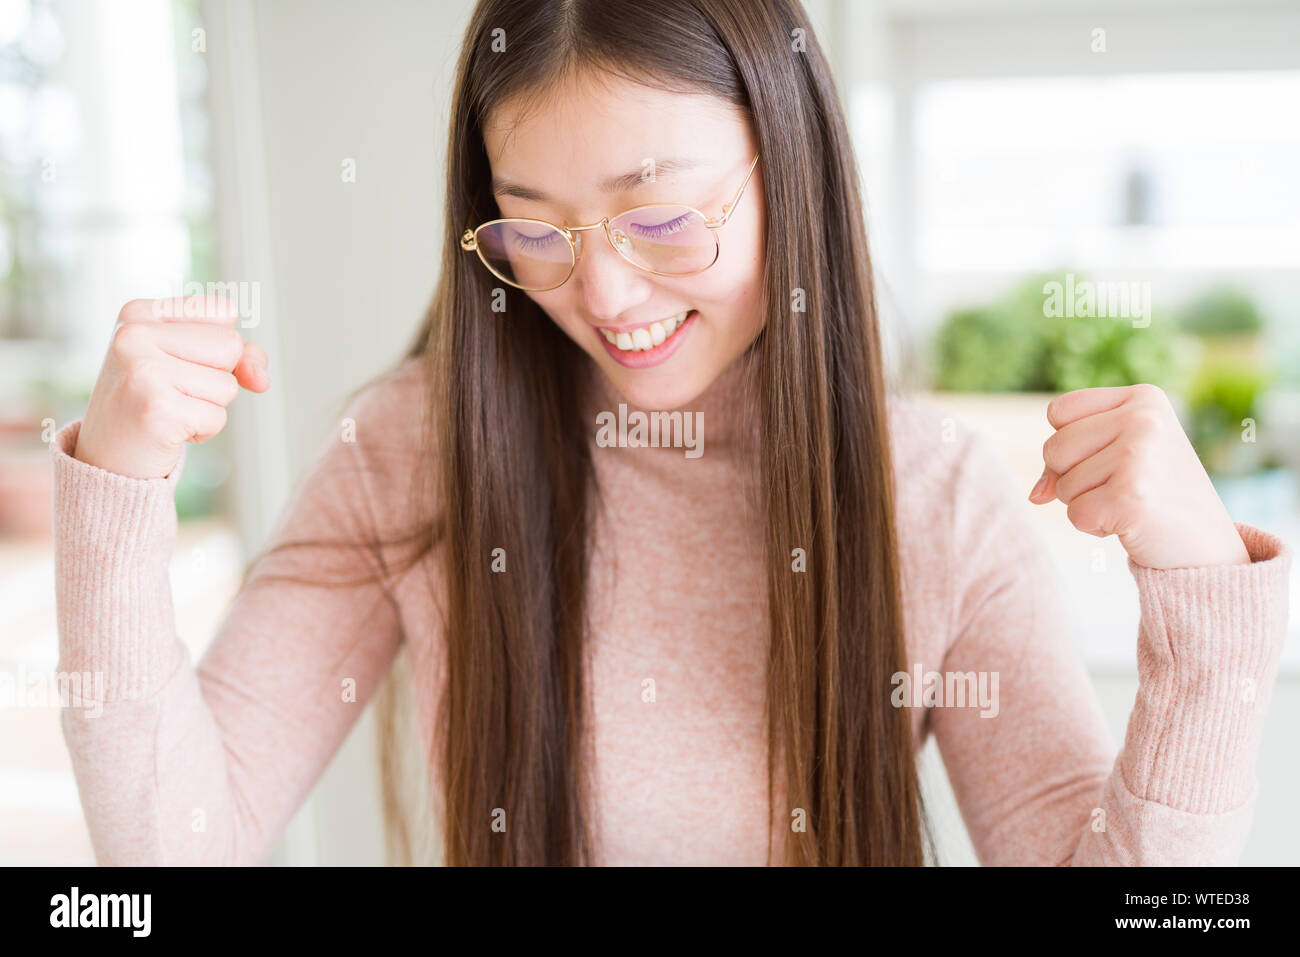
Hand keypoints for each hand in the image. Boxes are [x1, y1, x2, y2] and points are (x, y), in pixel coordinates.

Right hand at [73, 296, 268, 478]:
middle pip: (231, 344)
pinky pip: (217, 417)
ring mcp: (143, 370)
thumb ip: (239, 355)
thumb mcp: (191, 363)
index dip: (219, 347)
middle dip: (217, 376)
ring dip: (209, 406)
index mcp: (140, 312)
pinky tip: (167, 430)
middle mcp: (134, 334)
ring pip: (228, 385)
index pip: (223, 311)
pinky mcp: (156, 408)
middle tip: (173, 391)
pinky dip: (202, 431)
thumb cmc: (154, 403)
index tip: (180, 363)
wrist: (108, 459)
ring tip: (169, 410)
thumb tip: (261, 379)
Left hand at [1027, 383, 1249, 568]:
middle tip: (1120, 487)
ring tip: (1129, 503)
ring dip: (1086, 503)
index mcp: (1142, 397)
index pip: (1058, 411)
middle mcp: (1143, 418)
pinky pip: (1074, 514)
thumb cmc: (1156, 495)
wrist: (1207, 545)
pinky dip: (1094, 526)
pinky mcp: (1131, 496)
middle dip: (1072, 478)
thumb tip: (1034, 495)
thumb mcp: (1117, 456)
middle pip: (1053, 448)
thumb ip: (1069, 459)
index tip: (1108, 458)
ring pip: (1061, 485)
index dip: (1069, 443)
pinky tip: (1129, 522)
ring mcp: (1138, 455)